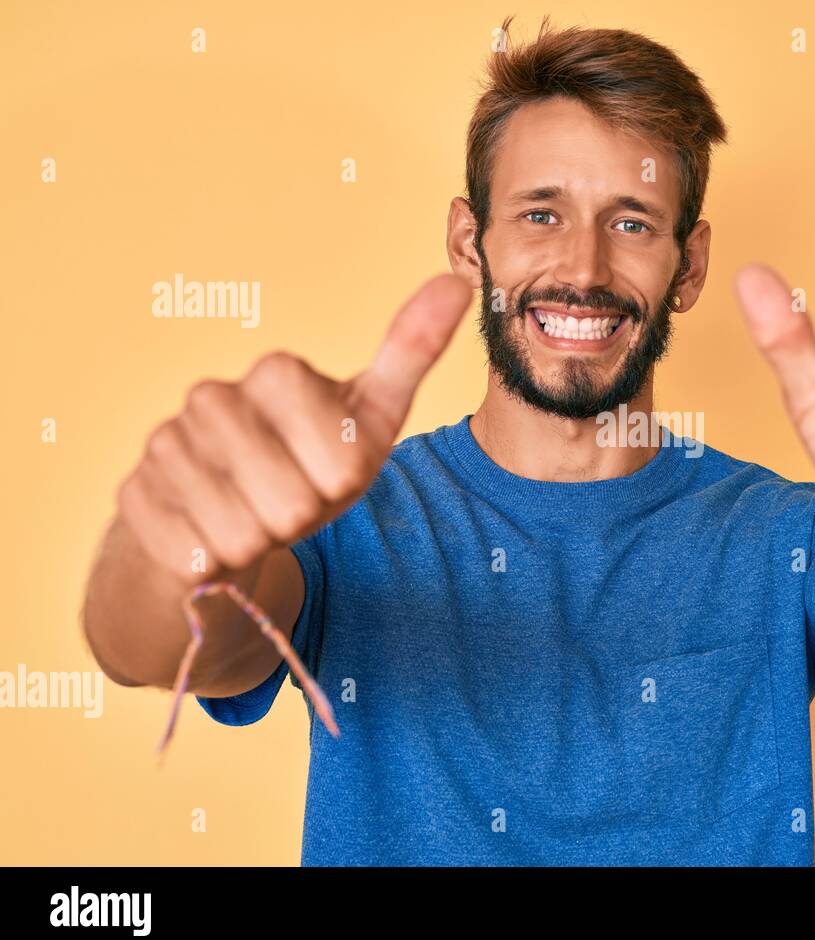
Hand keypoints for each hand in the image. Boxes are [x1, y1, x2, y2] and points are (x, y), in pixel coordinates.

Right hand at [118, 274, 471, 579]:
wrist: (225, 510)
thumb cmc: (309, 462)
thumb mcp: (369, 416)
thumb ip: (411, 355)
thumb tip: (460, 283)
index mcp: (279, 372)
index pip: (342, 465)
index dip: (342, 483)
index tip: (327, 466)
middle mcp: (212, 397)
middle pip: (293, 505)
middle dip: (301, 517)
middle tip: (288, 495)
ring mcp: (165, 443)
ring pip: (242, 535)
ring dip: (258, 540)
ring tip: (251, 512)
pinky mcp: (134, 496)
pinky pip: (196, 557)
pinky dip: (215, 562)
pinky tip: (209, 531)